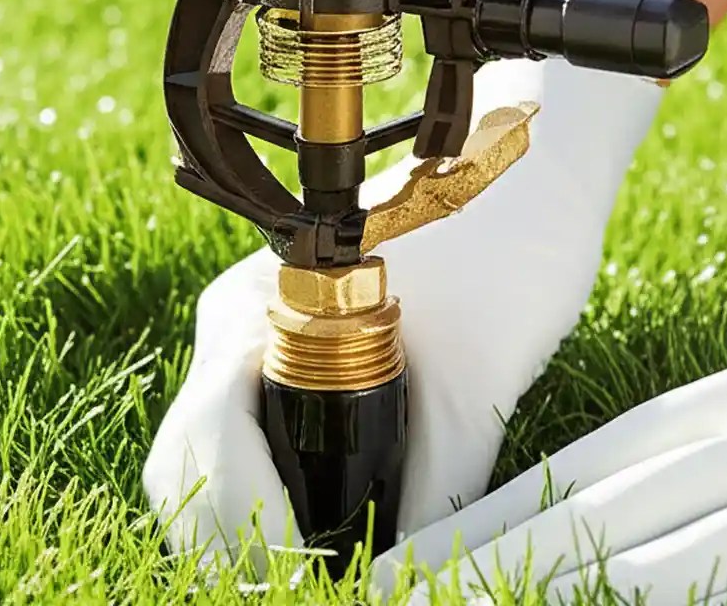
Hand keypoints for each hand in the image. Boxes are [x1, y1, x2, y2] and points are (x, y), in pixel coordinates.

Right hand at [142, 57, 666, 565]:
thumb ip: (440, 489)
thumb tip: (405, 578)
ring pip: (205, 456)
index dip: (249, 527)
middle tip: (297, 584)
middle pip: (188, 459)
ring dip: (236, 528)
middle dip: (229, 539)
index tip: (303, 577)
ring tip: (300, 573)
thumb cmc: (509, 239)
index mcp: (254, 312)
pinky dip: (259, 499)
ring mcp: (256, 334)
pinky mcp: (288, 347)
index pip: (212, 441)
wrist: (538, 163)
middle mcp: (234, 324)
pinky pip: (244, 439)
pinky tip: (308, 537)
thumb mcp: (477, 379)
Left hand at [371, 325, 726, 603]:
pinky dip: (690, 595)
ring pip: (676, 541)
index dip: (500, 514)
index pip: (595, 461)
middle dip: (494, 557)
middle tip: (398, 595)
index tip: (417, 558)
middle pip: (609, 500)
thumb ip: (721, 461)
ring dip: (562, 587)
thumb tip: (622, 519)